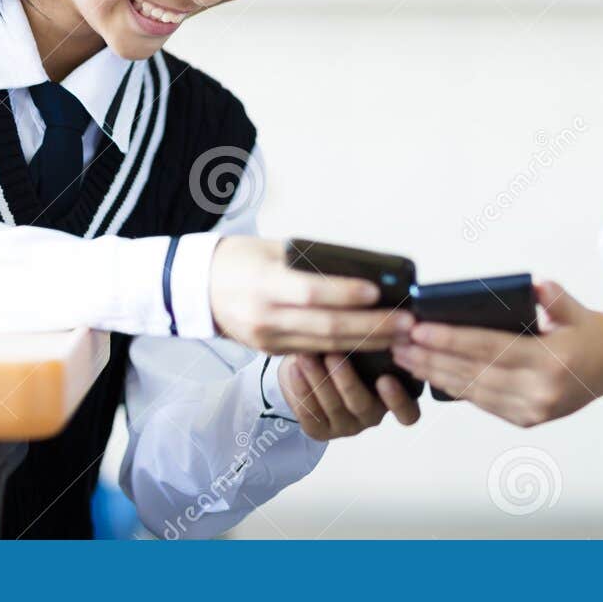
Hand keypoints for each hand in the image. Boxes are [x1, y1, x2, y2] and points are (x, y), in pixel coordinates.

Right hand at [210, 236, 413, 353]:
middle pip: (326, 326)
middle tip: (406, 323)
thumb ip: (307, 261)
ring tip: (400, 336)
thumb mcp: (270, 249)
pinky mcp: (271, 352)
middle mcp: (266, 317)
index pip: (311, 292)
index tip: (378, 292)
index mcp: (265, 284)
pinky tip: (372, 345)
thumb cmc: (237, 260)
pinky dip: (345, 349)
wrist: (195, 288)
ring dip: (367, 342)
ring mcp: (268, 339)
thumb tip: (358, 269)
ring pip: (325, 345)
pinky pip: (314, 352)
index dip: (345, 294)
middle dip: (371, 327)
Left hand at [279, 354, 421, 440]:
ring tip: (306, 355)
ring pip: (333, 406)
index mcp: (392, 399)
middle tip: (333, 353)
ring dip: (318, 379)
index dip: (397, 400)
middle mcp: (371, 416)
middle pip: (362, 405)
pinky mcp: (319, 431)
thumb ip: (372, 341)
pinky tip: (293, 368)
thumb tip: (376, 315)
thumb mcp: (363, 347)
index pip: (407, 413)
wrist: (309, 367)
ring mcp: (345, 426)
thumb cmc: (344, 350)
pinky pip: (309, 413)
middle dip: (345, 379)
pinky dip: (300, 389)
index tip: (386, 378)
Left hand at [392, 280, 602, 426]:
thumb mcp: (574, 307)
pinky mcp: (525, 419)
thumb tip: (531, 286)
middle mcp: (539, 392)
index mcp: (550, 362)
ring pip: (472, 392)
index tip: (418, 329)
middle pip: (473, 373)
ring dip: (435, 374)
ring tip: (404, 357)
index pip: (489, 349)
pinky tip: (430, 372)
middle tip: (397, 342)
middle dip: (431, 357)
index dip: (450, 339)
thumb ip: (553, 297)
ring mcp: (531, 410)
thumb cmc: (585, 329)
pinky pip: (481, 402)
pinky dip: (453, 387)